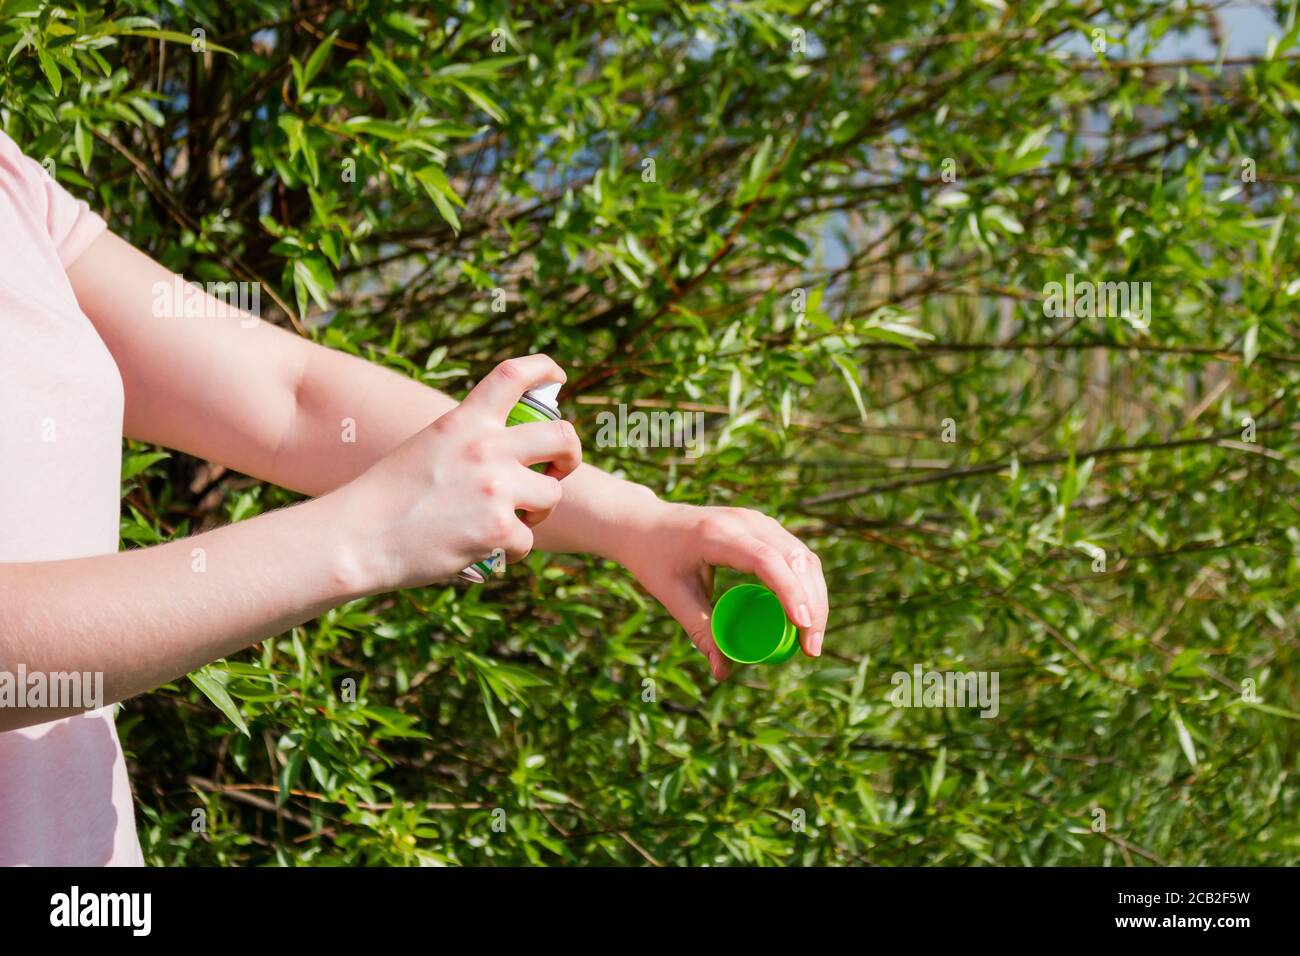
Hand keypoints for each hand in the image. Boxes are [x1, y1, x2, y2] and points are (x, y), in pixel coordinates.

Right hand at [335, 355, 581, 589]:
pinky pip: (527, 540)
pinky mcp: (498, 530)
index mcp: (465, 421)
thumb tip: (509, 453)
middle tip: (557, 470)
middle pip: (563, 436)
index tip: (558, 373)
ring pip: (552, 495)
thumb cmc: (386, 497)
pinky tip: (484, 550)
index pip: (513, 375)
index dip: (543, 368)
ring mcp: (496, 489)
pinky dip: (510, 550)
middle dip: (570, 455)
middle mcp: (487, 448)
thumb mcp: (428, 447)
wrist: (357, 537)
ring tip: (509, 521)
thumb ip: (469, 442)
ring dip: (537, 511)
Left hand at [616, 502, 828, 678]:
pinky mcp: (764, 526)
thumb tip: (723, 673)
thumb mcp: (672, 595)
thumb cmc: (655, 559)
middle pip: (795, 558)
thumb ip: (700, 632)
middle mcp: (743, 520)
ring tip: (811, 639)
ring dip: (815, 596)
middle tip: (810, 648)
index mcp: (717, 534)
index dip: (789, 592)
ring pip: (804, 555)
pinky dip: (807, 584)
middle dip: (812, 604)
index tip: (802, 627)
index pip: (765, 559)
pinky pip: (797, 553)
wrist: (646, 522)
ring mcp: (757, 520)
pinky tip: (807, 614)